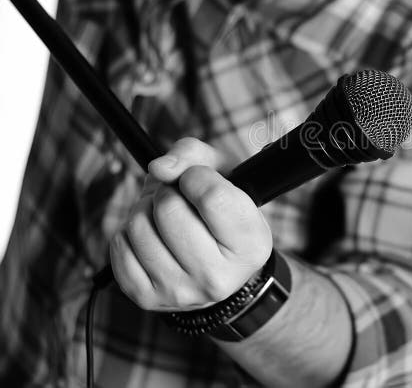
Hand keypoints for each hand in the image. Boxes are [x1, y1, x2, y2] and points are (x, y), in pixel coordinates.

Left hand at [110, 138, 272, 311]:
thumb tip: (159, 168)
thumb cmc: (220, 212)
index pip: (212, 196)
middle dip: (168, 192)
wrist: (215, 266)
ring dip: (145, 210)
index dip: (196, 176)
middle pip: (169, 209)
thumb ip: (193, 155)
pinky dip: (129, 232)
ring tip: (163, 218)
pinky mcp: (146, 297)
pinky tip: (151, 236)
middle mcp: (218, 276)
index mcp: (250, 245)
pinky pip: (119, 245)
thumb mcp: (223, 174)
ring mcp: (181, 292)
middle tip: (179, 200)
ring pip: (138, 226)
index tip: (198, 181)